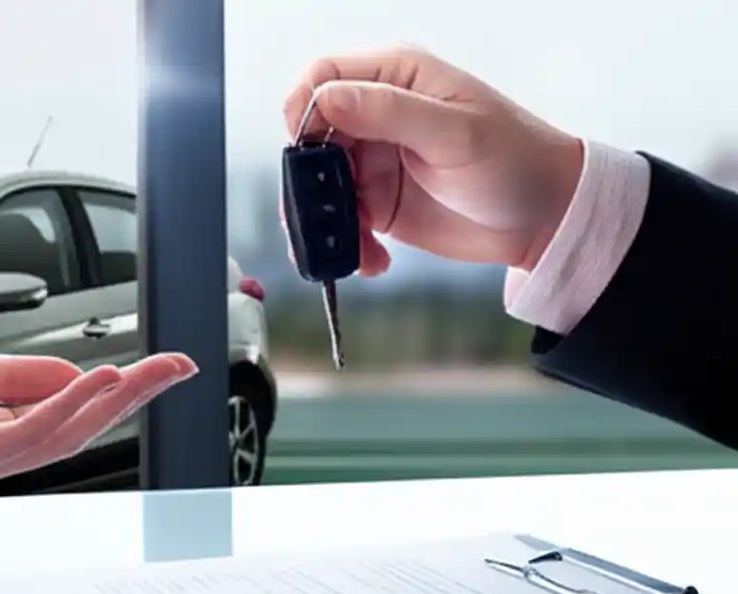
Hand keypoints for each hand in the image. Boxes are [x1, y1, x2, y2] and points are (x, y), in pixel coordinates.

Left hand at [0, 333, 196, 496]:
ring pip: (62, 433)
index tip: (156, 366)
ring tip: (151, 369)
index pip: (63, 415)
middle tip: (178, 367)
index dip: (114, 391)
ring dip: (113, 399)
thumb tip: (76, 372)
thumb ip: (17, 376)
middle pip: (75, 429)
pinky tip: (100, 380)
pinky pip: (30, 432)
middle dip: (131, 397)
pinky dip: (70, 403)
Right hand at [282, 46, 583, 274]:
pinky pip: (338, 220)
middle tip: (324, 213)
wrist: (545, 219)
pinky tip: (373, 259)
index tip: (305, 151)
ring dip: (325, 219)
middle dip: (309, 178)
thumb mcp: (455, 133)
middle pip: (310, 136)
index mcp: (397, 79)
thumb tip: (325, 99)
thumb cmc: (516, 161)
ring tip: (355, 246)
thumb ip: (389, 112)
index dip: (303, 109)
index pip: (324, 77)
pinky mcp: (377, 202)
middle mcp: (378, 115)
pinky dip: (345, 243)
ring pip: (317, 184)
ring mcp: (374, 160)